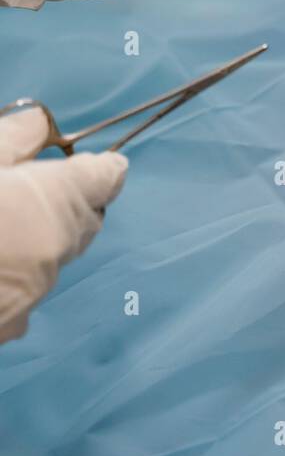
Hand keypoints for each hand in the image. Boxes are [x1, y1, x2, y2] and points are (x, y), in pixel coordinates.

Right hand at [0, 108, 127, 343]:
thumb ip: (10, 140)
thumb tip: (37, 125)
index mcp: (54, 205)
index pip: (104, 180)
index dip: (98, 167)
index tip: (89, 161)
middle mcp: (53, 256)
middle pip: (82, 222)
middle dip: (67, 202)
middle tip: (30, 184)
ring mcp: (28, 300)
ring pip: (52, 261)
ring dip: (35, 240)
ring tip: (0, 222)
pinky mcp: (3, 330)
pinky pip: (22, 297)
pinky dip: (10, 278)